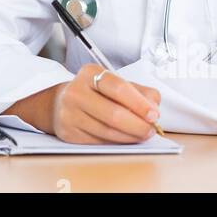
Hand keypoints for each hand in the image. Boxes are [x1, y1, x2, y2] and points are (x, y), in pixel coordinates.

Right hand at [7, 63, 161, 143]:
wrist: (61, 103)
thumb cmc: (96, 93)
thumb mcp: (115, 83)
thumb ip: (140, 91)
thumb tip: (153, 106)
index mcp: (90, 73)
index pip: (118, 88)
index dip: (139, 103)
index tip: (154, 114)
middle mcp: (76, 91)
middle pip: (113, 113)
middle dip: (138, 125)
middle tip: (150, 130)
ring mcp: (69, 113)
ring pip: (107, 131)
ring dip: (130, 136)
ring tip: (142, 134)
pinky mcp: (68, 133)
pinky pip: (99, 141)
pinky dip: (117, 142)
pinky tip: (125, 139)